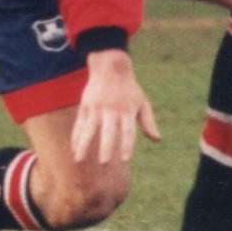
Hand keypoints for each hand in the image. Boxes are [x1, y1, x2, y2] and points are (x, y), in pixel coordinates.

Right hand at [70, 51, 159, 165]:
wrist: (109, 67)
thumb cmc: (128, 88)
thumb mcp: (142, 102)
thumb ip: (148, 122)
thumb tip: (157, 140)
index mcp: (126, 111)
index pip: (128, 131)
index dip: (127, 145)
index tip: (125, 159)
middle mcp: (111, 110)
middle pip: (108, 132)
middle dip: (105, 148)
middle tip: (104, 164)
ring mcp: (96, 108)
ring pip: (88, 130)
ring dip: (83, 146)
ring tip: (78, 160)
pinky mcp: (85, 106)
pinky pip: (79, 124)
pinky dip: (76, 137)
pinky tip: (74, 149)